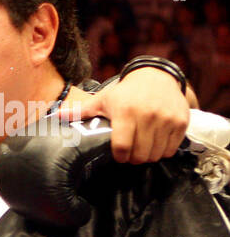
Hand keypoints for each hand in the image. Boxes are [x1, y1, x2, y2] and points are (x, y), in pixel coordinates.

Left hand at [59, 67, 188, 163]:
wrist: (157, 77)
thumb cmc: (125, 93)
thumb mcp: (102, 100)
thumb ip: (80, 112)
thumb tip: (55, 117)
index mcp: (125, 112)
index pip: (122, 147)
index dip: (119, 156)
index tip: (118, 155)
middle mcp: (148, 115)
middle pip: (140, 155)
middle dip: (133, 158)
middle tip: (130, 153)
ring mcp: (166, 118)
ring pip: (156, 154)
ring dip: (148, 156)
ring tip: (142, 148)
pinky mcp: (181, 121)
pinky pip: (171, 149)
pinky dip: (163, 151)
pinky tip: (155, 142)